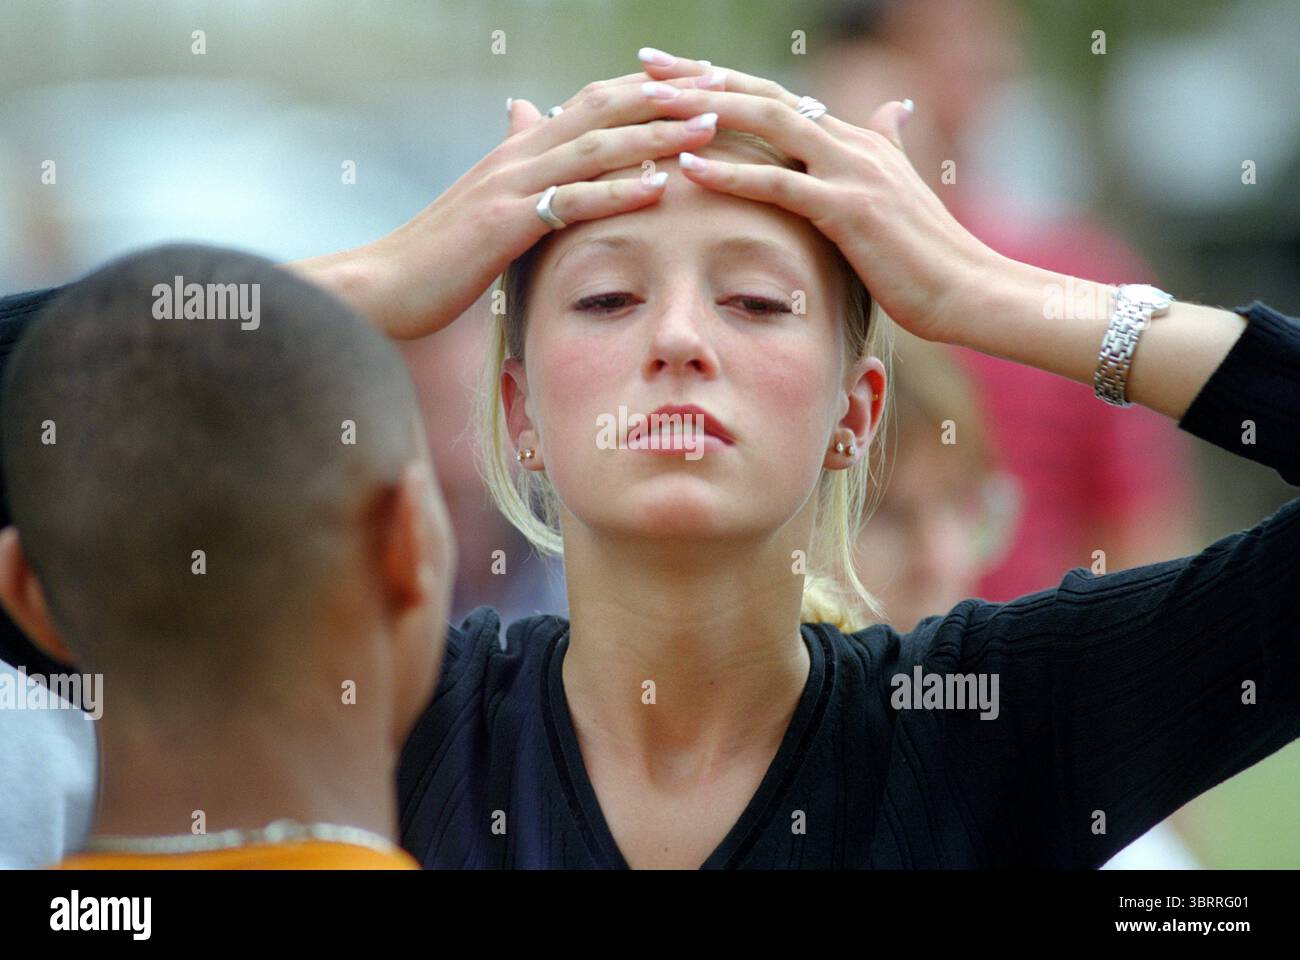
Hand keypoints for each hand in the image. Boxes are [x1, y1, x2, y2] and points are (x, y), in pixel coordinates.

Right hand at [292, 59, 723, 339]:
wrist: (381, 286)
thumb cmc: (437, 256)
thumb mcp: (486, 206)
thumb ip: (517, 167)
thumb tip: (527, 121)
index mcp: (519, 148)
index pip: (593, 102)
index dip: (647, 90)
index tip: (699, 86)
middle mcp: (518, 153)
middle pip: (603, 107)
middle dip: (665, 96)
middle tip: (722, 89)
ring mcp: (510, 184)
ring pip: (596, 145)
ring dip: (656, 134)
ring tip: (708, 127)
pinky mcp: (503, 222)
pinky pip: (570, 200)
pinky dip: (618, 190)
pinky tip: (659, 187)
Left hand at [633, 48, 1002, 344]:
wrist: (971, 289)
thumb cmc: (930, 256)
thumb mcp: (903, 190)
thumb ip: (888, 146)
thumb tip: (895, 107)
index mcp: (856, 140)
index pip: (778, 97)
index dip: (725, 80)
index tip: (676, 70)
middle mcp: (851, 143)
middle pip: (764, 95)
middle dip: (702, 77)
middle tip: (648, 64)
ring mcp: (851, 172)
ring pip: (768, 124)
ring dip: (706, 110)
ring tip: (653, 101)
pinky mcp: (849, 210)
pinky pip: (780, 184)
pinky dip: (731, 172)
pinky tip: (688, 166)